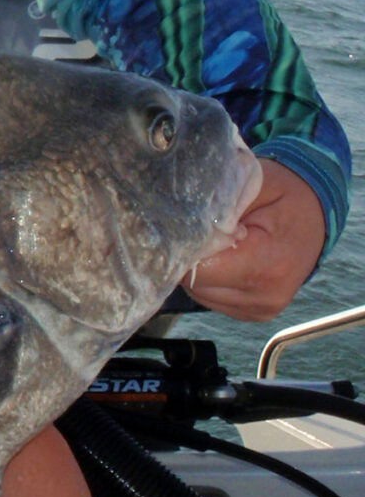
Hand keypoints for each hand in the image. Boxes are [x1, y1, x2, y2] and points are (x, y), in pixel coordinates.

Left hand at [182, 158, 326, 322]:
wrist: (317, 215)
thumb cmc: (284, 195)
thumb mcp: (254, 183)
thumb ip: (219, 203)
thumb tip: (179, 221)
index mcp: (266, 262)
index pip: (198, 269)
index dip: (184, 246)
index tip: (186, 225)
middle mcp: (265, 294)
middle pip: (195, 283)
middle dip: (190, 256)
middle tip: (202, 230)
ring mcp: (262, 308)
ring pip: (199, 293)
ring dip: (199, 270)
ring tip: (219, 243)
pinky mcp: (257, 313)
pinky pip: (213, 299)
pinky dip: (211, 280)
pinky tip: (226, 258)